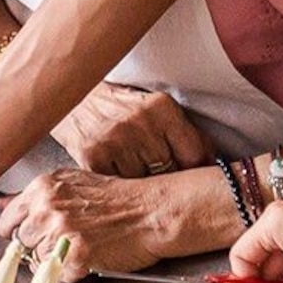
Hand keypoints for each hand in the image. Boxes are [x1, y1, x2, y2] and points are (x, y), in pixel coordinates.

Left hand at [0, 165, 233, 277]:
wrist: (150, 211)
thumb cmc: (117, 197)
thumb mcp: (71, 183)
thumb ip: (37, 196)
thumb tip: (1, 204)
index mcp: (43, 189)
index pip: (8, 220)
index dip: (17, 232)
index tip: (25, 237)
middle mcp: (47, 210)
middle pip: (22, 243)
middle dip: (38, 246)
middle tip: (63, 242)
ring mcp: (60, 235)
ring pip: (38, 262)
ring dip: (55, 261)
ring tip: (78, 249)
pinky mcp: (76, 258)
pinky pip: (59, 276)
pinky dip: (72, 273)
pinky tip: (89, 257)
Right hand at [52, 82, 215, 178]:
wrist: (69, 95)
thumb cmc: (119, 106)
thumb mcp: (154, 107)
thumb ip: (182, 133)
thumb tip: (212, 165)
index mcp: (162, 107)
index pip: (195, 156)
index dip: (194, 172)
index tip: (191, 180)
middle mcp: (140, 122)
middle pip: (170, 173)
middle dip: (166, 179)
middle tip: (156, 176)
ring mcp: (115, 141)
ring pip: (145, 185)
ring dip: (141, 185)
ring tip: (131, 172)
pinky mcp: (92, 157)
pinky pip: (118, 187)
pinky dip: (118, 187)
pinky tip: (114, 175)